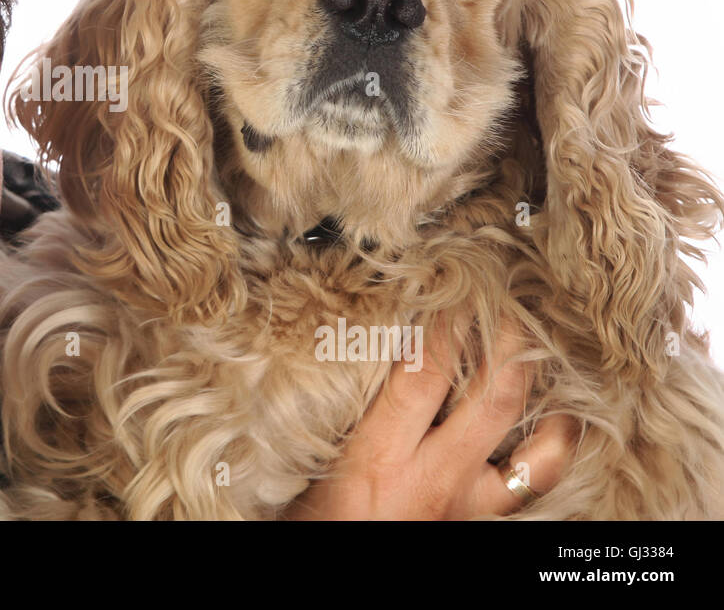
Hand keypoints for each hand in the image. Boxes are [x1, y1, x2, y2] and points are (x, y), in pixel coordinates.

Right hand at [283, 312, 576, 518]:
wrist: (335, 583)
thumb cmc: (313, 520)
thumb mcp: (314, 457)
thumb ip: (339, 407)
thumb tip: (348, 343)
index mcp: (379, 458)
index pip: (426, 374)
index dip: (446, 325)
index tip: (452, 287)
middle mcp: (435, 482)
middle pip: (495, 398)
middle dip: (510, 341)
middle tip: (509, 302)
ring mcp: (470, 508)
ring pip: (540, 454)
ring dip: (552, 403)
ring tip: (545, 364)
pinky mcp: (484, 526)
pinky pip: (538, 489)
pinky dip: (553, 452)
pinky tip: (554, 426)